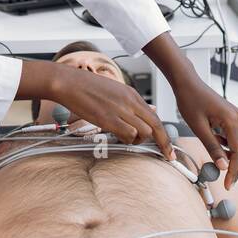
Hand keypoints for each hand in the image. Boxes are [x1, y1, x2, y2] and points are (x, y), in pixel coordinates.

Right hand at [50, 64, 173, 159]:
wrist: (68, 82)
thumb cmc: (88, 86)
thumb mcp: (116, 90)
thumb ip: (133, 102)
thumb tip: (152, 109)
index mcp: (132, 94)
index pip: (156, 117)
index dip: (165, 136)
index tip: (168, 150)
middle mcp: (130, 102)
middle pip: (155, 126)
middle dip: (161, 143)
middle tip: (164, 155)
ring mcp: (120, 110)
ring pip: (143, 132)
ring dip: (137, 140)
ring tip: (125, 138)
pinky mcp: (108, 119)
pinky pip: (128, 134)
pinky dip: (126, 140)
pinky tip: (116, 137)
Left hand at [173, 75, 237, 189]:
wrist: (187, 82)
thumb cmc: (190, 100)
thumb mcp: (198, 127)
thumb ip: (212, 147)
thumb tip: (223, 166)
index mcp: (231, 120)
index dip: (234, 170)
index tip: (228, 183)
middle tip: (229, 180)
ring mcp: (236, 116)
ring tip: (225, 168)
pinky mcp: (231, 116)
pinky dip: (233, 147)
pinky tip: (220, 150)